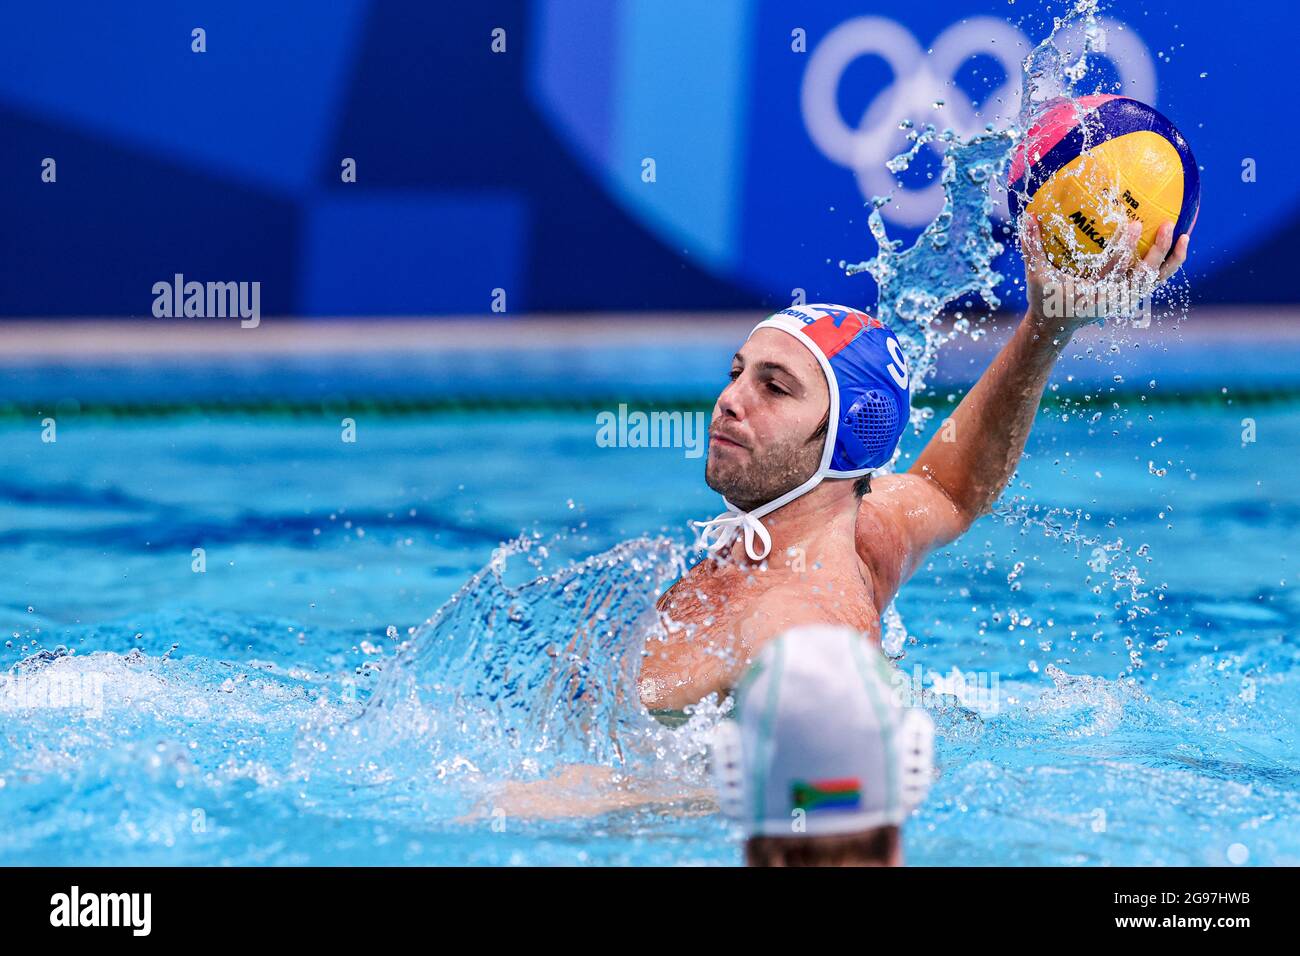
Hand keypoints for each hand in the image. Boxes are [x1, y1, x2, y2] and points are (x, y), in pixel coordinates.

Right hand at [1022, 215, 1189, 335]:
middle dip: (1158, 251)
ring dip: (1172, 260)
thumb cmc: (1045, 299)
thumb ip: (1032, 246)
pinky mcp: (1129, 297)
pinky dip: (1167, 266)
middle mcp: (1114, 298)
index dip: (1126, 246)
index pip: (1114, 268)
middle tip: (1167, 225)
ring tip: (1185, 236)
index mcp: (1093, 293)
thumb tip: (1027, 216)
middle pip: (1143, 275)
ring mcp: (1125, 299)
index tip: (1135, 224)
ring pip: (1154, 281)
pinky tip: (1177, 246)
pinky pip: (1153, 281)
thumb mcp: (1036, 275)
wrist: (1055, 329)